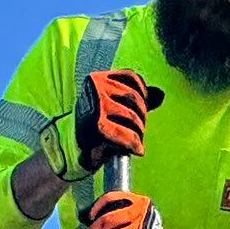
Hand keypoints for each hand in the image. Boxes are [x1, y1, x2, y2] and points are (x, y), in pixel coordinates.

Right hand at [40, 69, 165, 181]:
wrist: (69, 149)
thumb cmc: (93, 126)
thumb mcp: (112, 106)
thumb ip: (135, 98)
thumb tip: (160, 94)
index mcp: (97, 79)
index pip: (131, 78)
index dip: (143, 93)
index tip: (143, 108)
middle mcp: (96, 89)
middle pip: (134, 98)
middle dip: (141, 117)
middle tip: (138, 129)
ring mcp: (96, 107)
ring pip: (133, 117)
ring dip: (139, 132)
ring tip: (135, 140)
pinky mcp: (97, 127)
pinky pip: (127, 135)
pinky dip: (135, 144)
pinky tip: (137, 150)